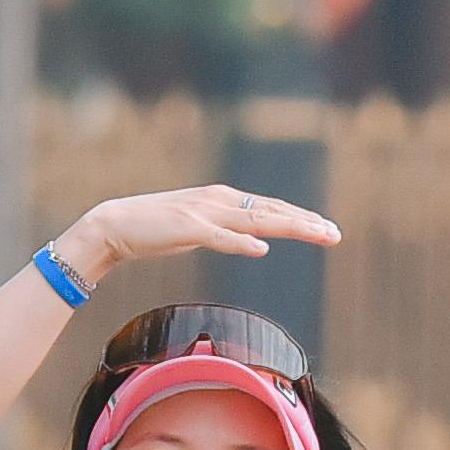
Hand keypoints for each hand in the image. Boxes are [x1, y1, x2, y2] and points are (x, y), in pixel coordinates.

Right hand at [57, 185, 339, 288]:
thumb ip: (228, 232)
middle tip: (335, 235)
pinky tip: (260, 249)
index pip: (271, 209)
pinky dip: (240, 242)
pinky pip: (218, 237)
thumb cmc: (155, 230)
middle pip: (271, 212)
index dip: (301, 218)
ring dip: (288, 227)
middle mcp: (218, 201)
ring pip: (254, 221)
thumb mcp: (200, 229)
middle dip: (305, 223)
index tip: (327, 230)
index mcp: (223, 200)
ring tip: (315, 235)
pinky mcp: (185, 228)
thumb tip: (257, 243)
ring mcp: (202, 213)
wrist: (114, 225)